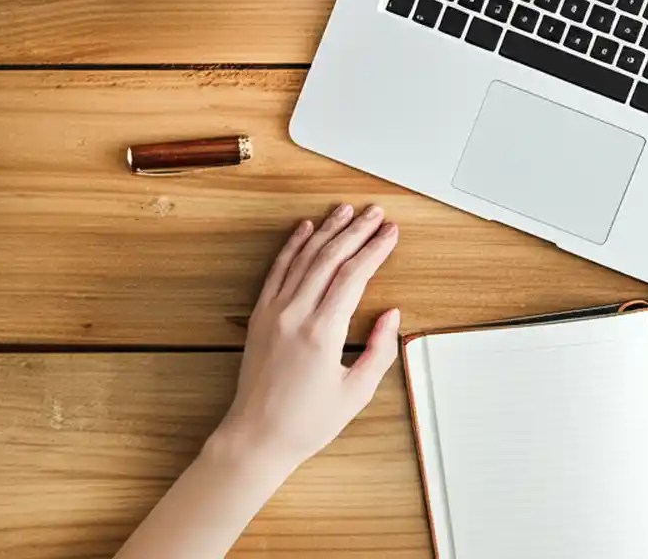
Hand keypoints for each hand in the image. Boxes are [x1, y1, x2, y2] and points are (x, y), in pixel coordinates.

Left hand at [209, 204, 401, 472]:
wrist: (256, 437)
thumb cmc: (306, 422)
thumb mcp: (357, 392)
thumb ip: (380, 350)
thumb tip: (391, 315)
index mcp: (322, 333)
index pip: (354, 275)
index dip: (375, 250)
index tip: (391, 233)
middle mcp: (295, 315)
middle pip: (330, 258)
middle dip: (356, 231)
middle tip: (376, 214)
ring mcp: (273, 313)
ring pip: (304, 258)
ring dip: (327, 231)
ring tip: (346, 211)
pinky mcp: (259, 317)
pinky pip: (277, 271)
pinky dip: (292, 247)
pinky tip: (305, 230)